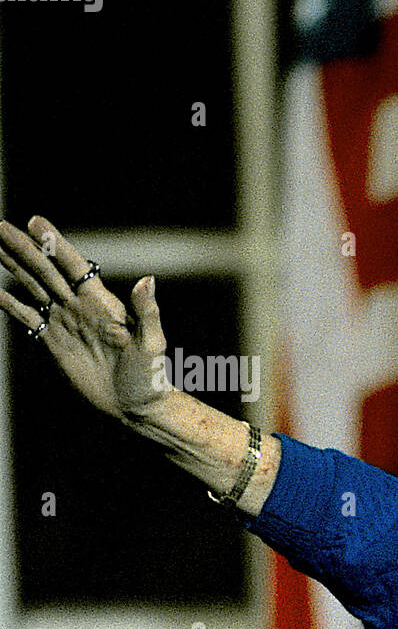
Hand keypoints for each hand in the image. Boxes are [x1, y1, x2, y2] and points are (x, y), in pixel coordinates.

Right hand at [0, 215, 171, 421]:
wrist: (136, 406)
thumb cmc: (150, 376)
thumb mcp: (152, 344)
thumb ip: (147, 312)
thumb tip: (148, 280)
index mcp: (103, 303)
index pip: (74, 266)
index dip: (55, 244)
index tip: (36, 222)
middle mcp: (80, 307)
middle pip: (46, 271)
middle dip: (23, 248)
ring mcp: (66, 322)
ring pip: (34, 287)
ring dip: (14, 266)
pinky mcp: (54, 341)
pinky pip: (28, 317)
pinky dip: (10, 304)